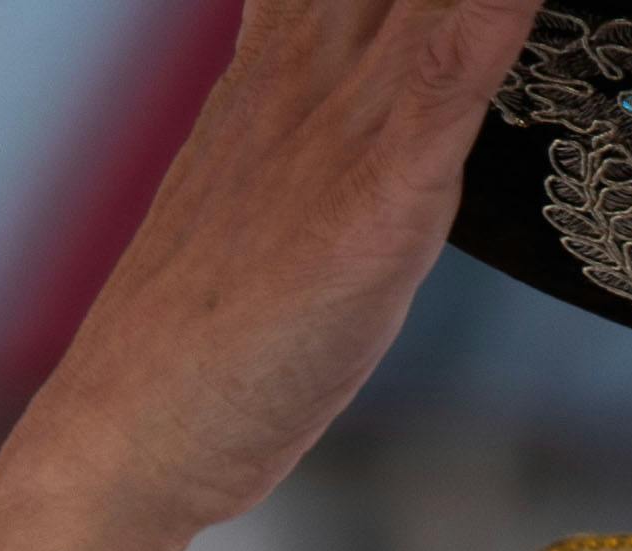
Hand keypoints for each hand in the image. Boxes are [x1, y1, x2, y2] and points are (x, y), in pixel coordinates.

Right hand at [23, 0, 540, 543]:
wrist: (131, 428)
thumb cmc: (209, 344)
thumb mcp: (272, 198)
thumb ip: (332, 131)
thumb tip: (390, 101)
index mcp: (284, 49)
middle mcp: (313, 55)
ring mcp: (343, 114)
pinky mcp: (377, 193)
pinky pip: (455, 62)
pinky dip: (499, 7)